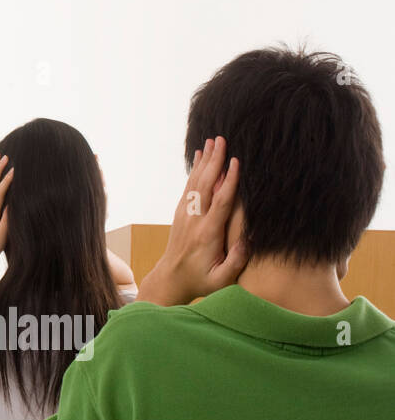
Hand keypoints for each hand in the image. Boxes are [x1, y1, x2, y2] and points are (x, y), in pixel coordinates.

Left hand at [140, 136, 248, 304]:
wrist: (170, 278)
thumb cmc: (200, 281)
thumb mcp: (221, 279)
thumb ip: (235, 261)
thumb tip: (249, 240)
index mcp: (208, 233)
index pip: (221, 202)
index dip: (229, 181)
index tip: (236, 162)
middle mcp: (195, 219)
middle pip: (206, 185)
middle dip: (214, 161)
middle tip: (222, 139)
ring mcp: (186, 214)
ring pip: (196, 182)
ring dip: (205, 161)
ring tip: (213, 140)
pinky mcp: (181, 212)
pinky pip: (189, 186)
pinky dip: (195, 170)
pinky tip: (200, 156)